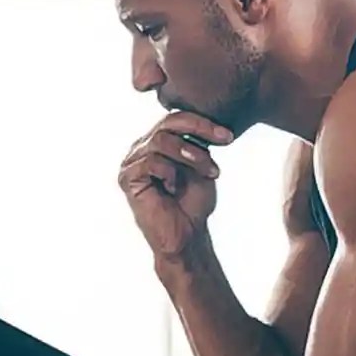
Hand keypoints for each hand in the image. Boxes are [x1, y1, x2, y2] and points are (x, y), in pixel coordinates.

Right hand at [119, 112, 234, 258]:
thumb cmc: (193, 204)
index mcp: (157, 143)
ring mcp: (132, 162)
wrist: (187, 236)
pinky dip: (168, 172)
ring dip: (189, 155)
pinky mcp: (127, 178)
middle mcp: (142, 149)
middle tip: (222, 144)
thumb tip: (202, 122)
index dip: (202, 123)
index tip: (228, 136)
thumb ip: (196, 143)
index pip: (176, 120)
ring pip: (160, 141)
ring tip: (206, 172)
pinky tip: (173, 188)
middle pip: (167, 124)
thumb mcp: (201, 165)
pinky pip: (150, 162)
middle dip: (199, 131)